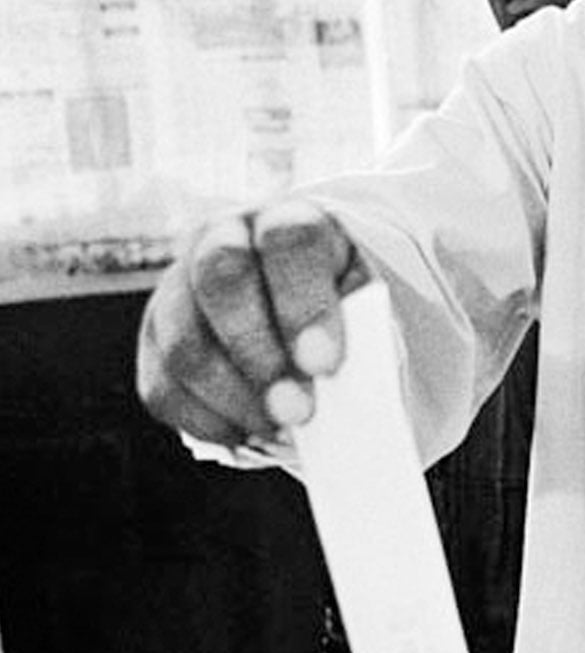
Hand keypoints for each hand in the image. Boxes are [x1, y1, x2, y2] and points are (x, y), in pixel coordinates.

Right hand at [136, 204, 366, 446]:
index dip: (304, 305)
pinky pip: (163, 387)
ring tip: (279, 428)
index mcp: (283, 221)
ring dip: (234, 398)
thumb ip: (356, 334)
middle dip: (258, 352)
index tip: (325, 365)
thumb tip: (341, 391)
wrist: (295, 315)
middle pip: (220, 280)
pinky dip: (208, 421)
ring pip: (184, 342)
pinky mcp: (153, 342)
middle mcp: (220, 240)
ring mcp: (176, 288)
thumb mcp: (362, 307)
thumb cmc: (338, 311)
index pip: (288, 241)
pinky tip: (246, 431)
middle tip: (297, 410)